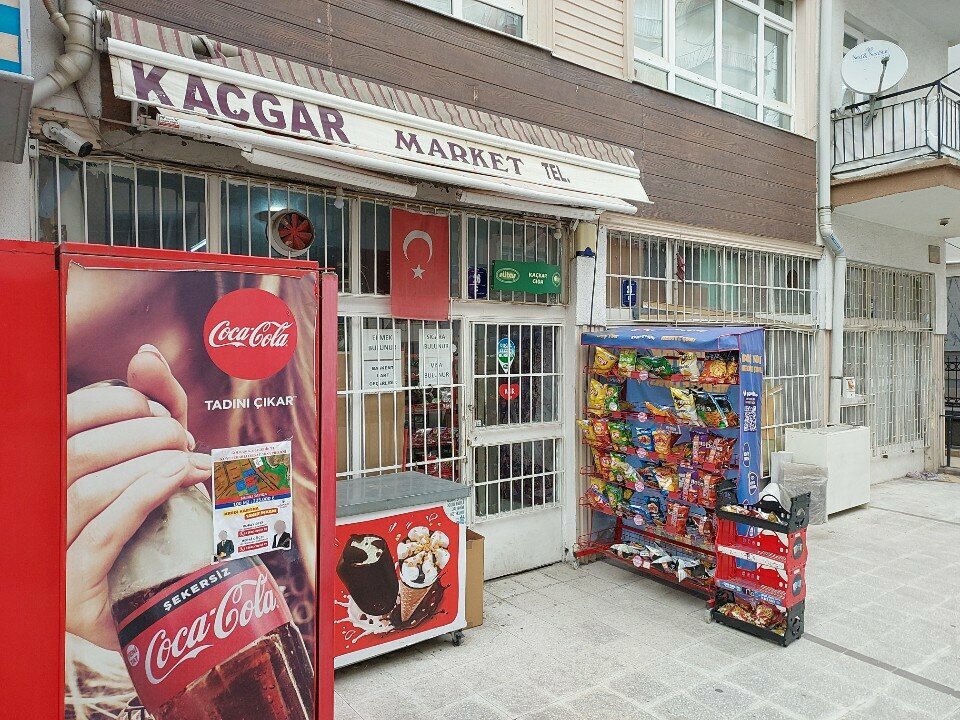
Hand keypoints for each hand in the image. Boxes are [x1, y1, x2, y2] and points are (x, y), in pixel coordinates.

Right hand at [66, 345, 208, 649]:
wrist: (174, 598)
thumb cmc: (161, 515)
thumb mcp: (159, 453)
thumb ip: (155, 401)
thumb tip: (145, 354)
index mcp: (43, 470)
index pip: (65, 417)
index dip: (118, 402)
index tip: (162, 411)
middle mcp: (30, 508)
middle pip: (78, 452)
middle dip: (144, 434)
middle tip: (185, 441)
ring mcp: (44, 554)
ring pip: (90, 490)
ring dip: (153, 464)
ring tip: (194, 461)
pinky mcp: (71, 592)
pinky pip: (106, 531)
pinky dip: (149, 494)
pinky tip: (184, 475)